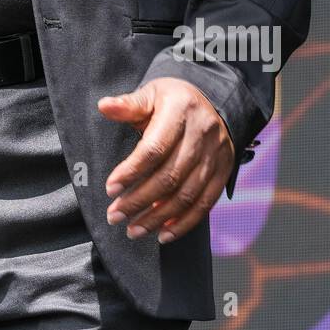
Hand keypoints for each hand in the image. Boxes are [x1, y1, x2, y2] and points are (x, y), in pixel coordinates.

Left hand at [98, 78, 235, 243]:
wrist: (210, 100)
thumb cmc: (171, 100)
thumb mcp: (150, 94)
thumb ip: (127, 105)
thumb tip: (104, 106)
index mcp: (180, 111)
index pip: (154, 148)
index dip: (131, 171)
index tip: (110, 189)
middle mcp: (202, 133)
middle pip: (170, 176)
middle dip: (139, 201)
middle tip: (115, 216)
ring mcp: (216, 154)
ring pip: (187, 195)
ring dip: (158, 218)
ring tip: (134, 230)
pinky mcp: (224, 171)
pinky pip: (205, 203)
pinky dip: (184, 223)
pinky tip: (163, 234)